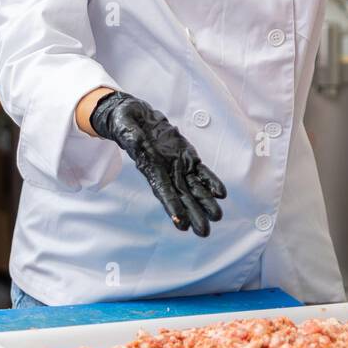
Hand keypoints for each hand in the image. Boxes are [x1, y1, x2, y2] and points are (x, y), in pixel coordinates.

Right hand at [89, 90, 226, 235]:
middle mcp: (165, 170)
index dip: (172, 206)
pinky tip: (220, 193)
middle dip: (193, 212)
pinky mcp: (186, 155)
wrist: (134, 116)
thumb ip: (132, 137)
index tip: (181, 223)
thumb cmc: (126, 122)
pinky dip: (210, 181)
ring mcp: (177, 163)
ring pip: (194, 186)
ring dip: (205, 202)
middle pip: (181, 195)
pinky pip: (200, 171)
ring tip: (216, 217)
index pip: (162, 190)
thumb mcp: (126, 127)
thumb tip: (138, 142)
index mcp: (149, 166)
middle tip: (204, 231)